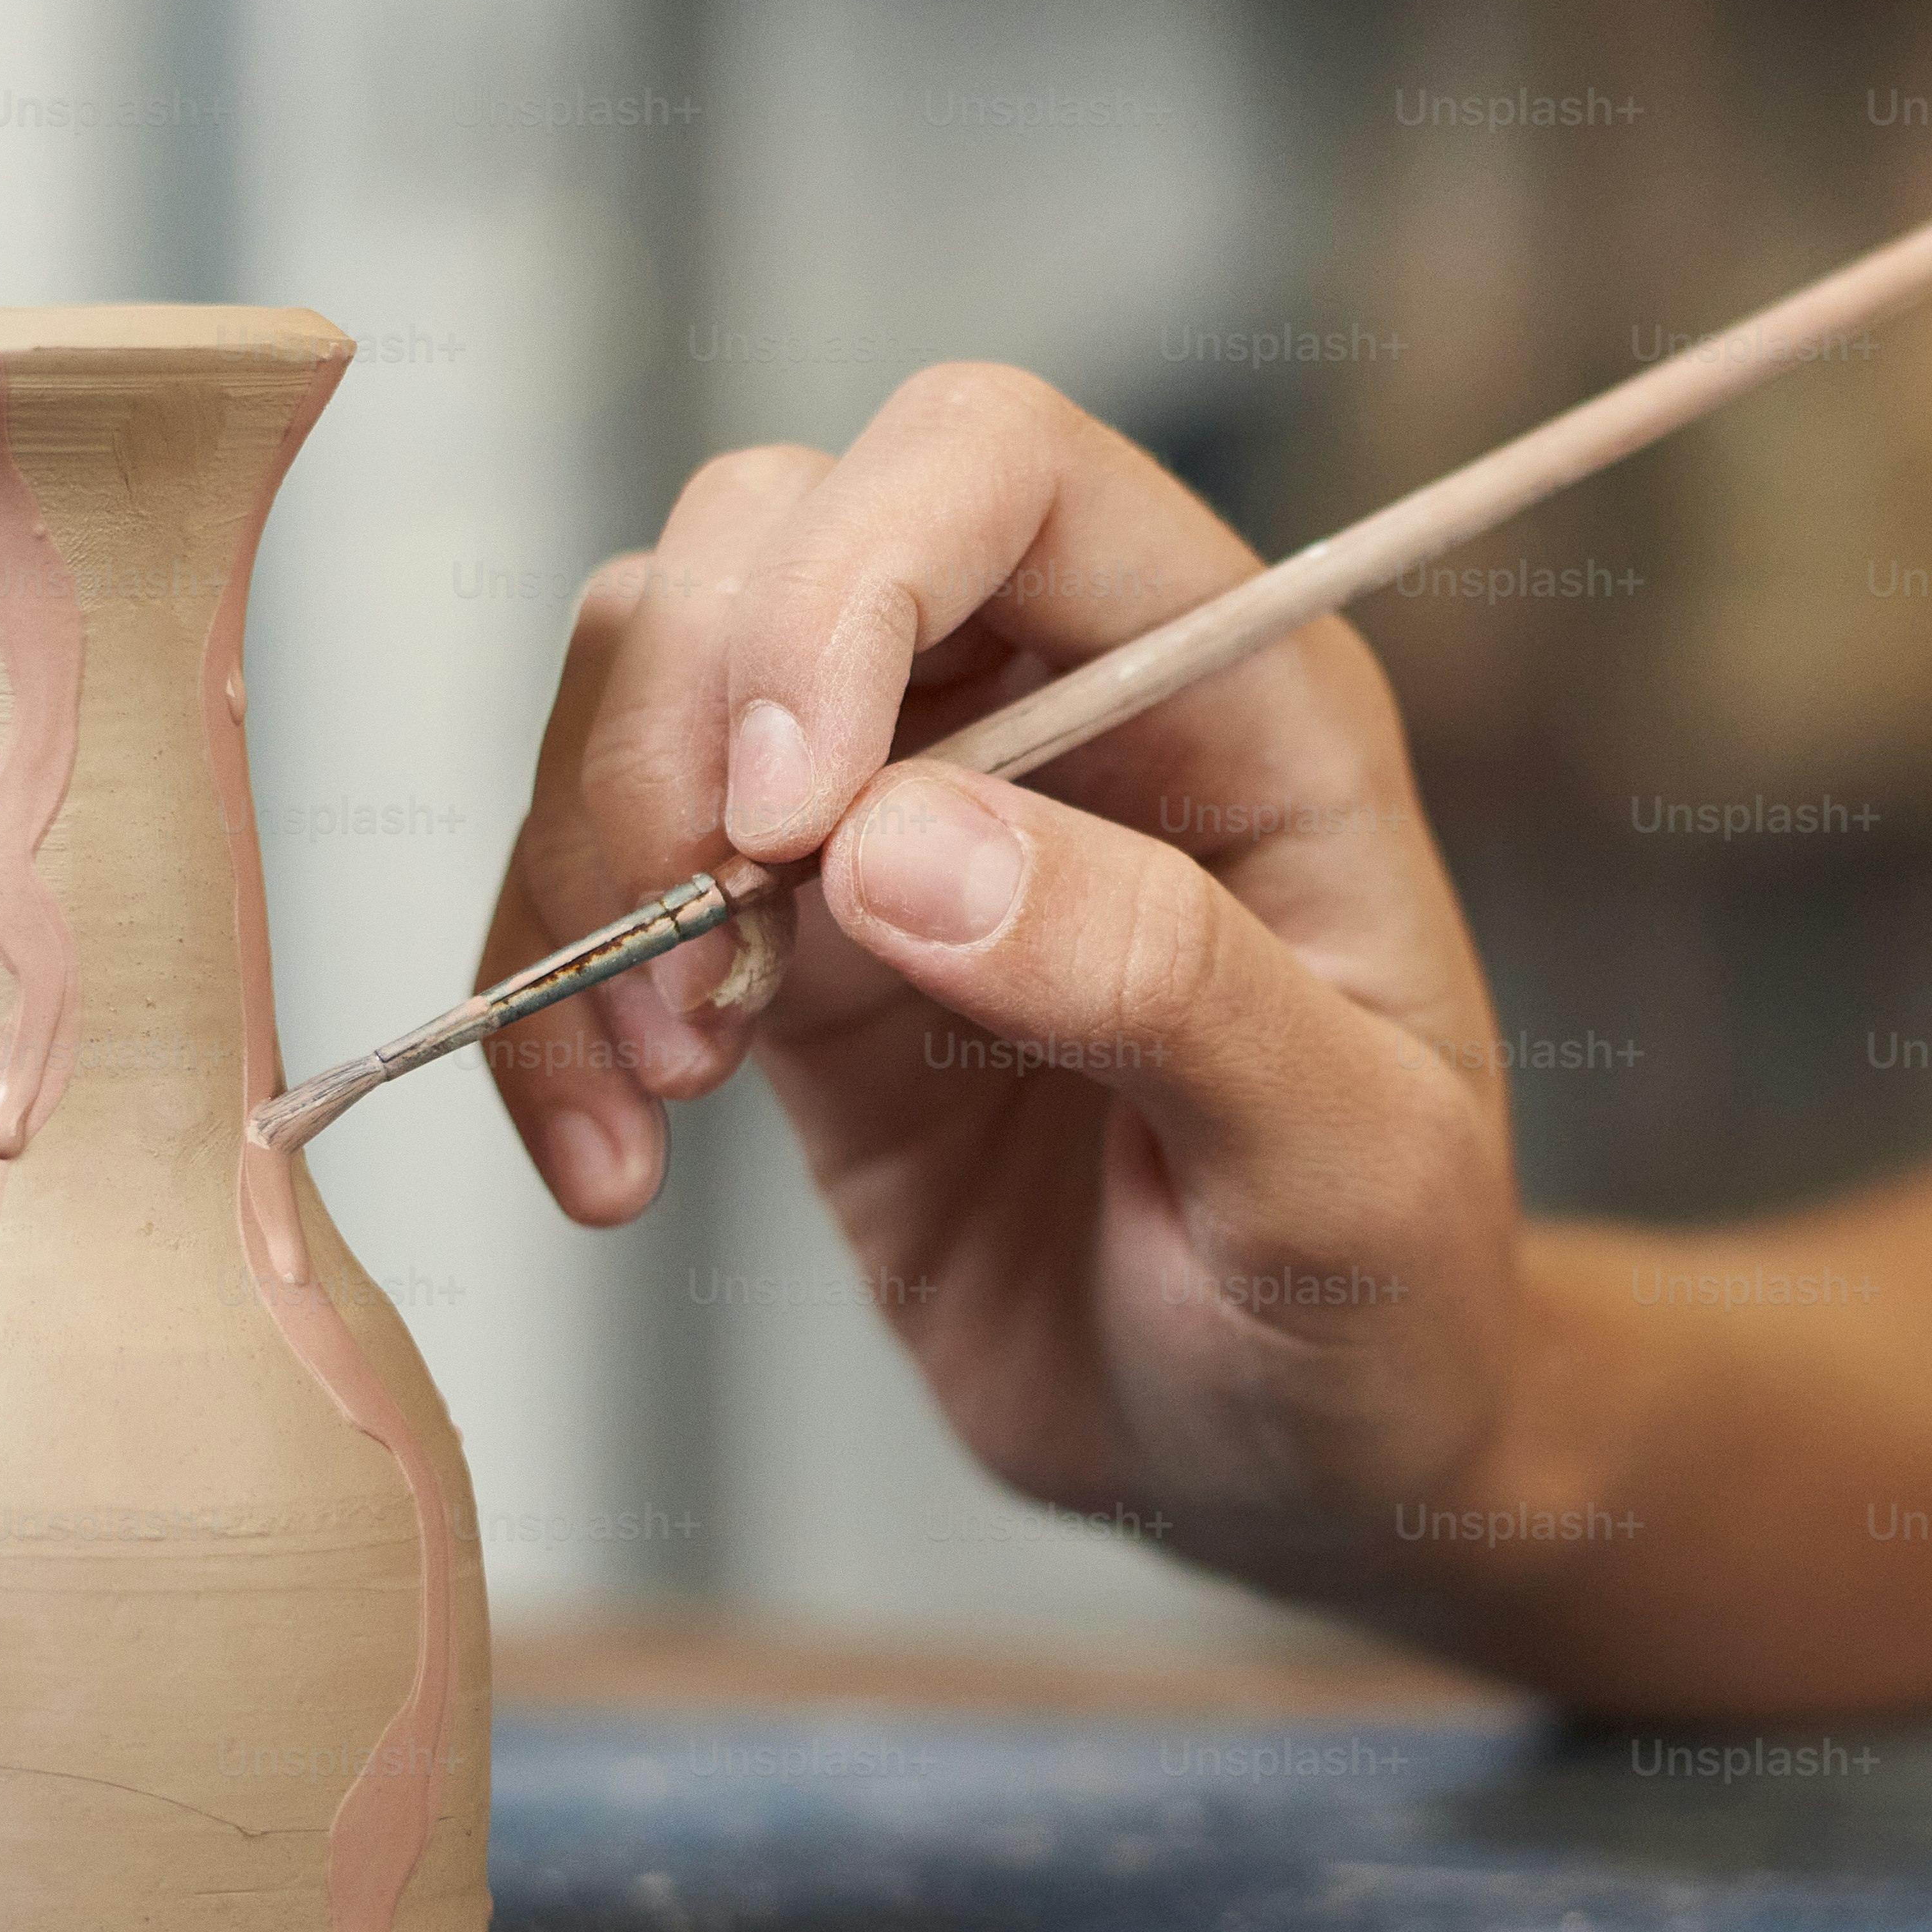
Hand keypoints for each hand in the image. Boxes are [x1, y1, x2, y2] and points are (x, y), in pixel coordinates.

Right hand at [479, 365, 1524, 1583]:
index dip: (850, 581)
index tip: (783, 815)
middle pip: (771, 534)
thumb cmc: (1381, 1307)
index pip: (995, 467)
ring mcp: (901, 812)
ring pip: (648, 681)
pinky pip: (603, 884)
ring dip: (591, 868)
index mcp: (1234, 688)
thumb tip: (901, 846)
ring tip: (657, 1090)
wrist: (1303, 1464)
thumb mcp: (1349, 1176)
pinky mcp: (790, 950)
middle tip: (704, 992)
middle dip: (675, 736)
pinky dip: (550, 1000)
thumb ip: (1163, 984)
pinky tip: (610, 1163)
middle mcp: (1053, 700)